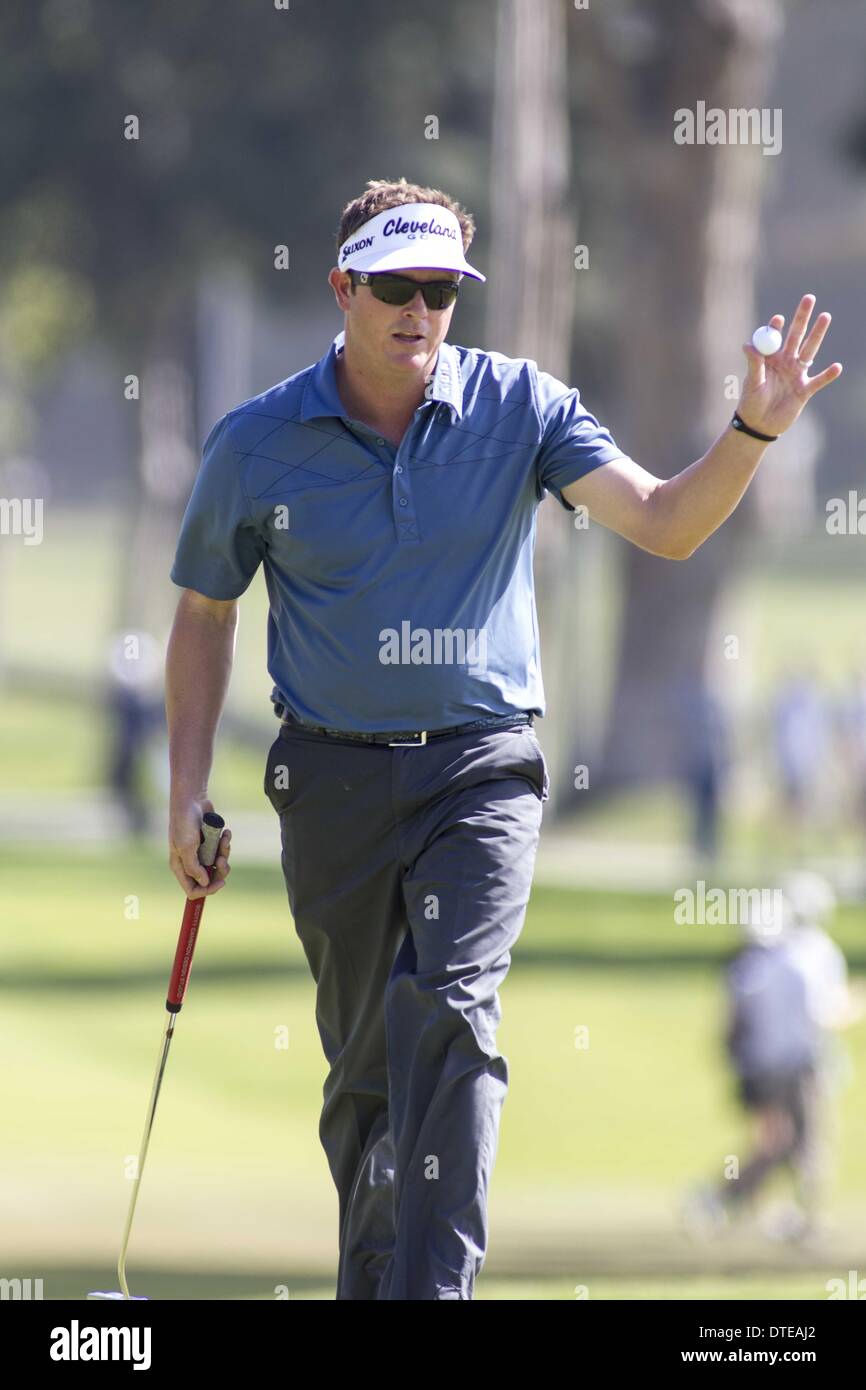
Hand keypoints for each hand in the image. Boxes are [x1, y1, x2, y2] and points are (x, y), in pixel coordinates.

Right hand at [168, 795, 231, 899]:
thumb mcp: (186, 847)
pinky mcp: (211, 843)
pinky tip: (225, 832)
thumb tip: (205, 884)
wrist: (192, 799)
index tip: (219, 882)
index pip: (192, 890)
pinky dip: (226, 842)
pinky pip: (222, 850)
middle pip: (209, 879)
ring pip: (219, 865)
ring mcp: (201, 853)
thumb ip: (194, 868)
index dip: (206, 890)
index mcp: (180, 866)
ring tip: (224, 840)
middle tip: (223, 860)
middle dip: (220, 871)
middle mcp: (190, 862)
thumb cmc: (184, 822)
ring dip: (225, 853)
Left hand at [737, 294, 842, 437]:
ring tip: (825, 316)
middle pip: (796, 336)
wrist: (759, 426)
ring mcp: (796, 374)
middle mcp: (785, 362)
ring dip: (817, 334)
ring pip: (810, 350)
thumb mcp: (752, 382)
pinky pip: (818, 381)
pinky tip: (836, 367)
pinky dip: (828, 375)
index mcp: (770, 358)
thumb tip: (749, 345)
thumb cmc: (751, 402)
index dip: (776, 327)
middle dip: (802, 318)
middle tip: (809, 298)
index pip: (774, 337)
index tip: (778, 319)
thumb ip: (754, 363)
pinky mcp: (804, 390)